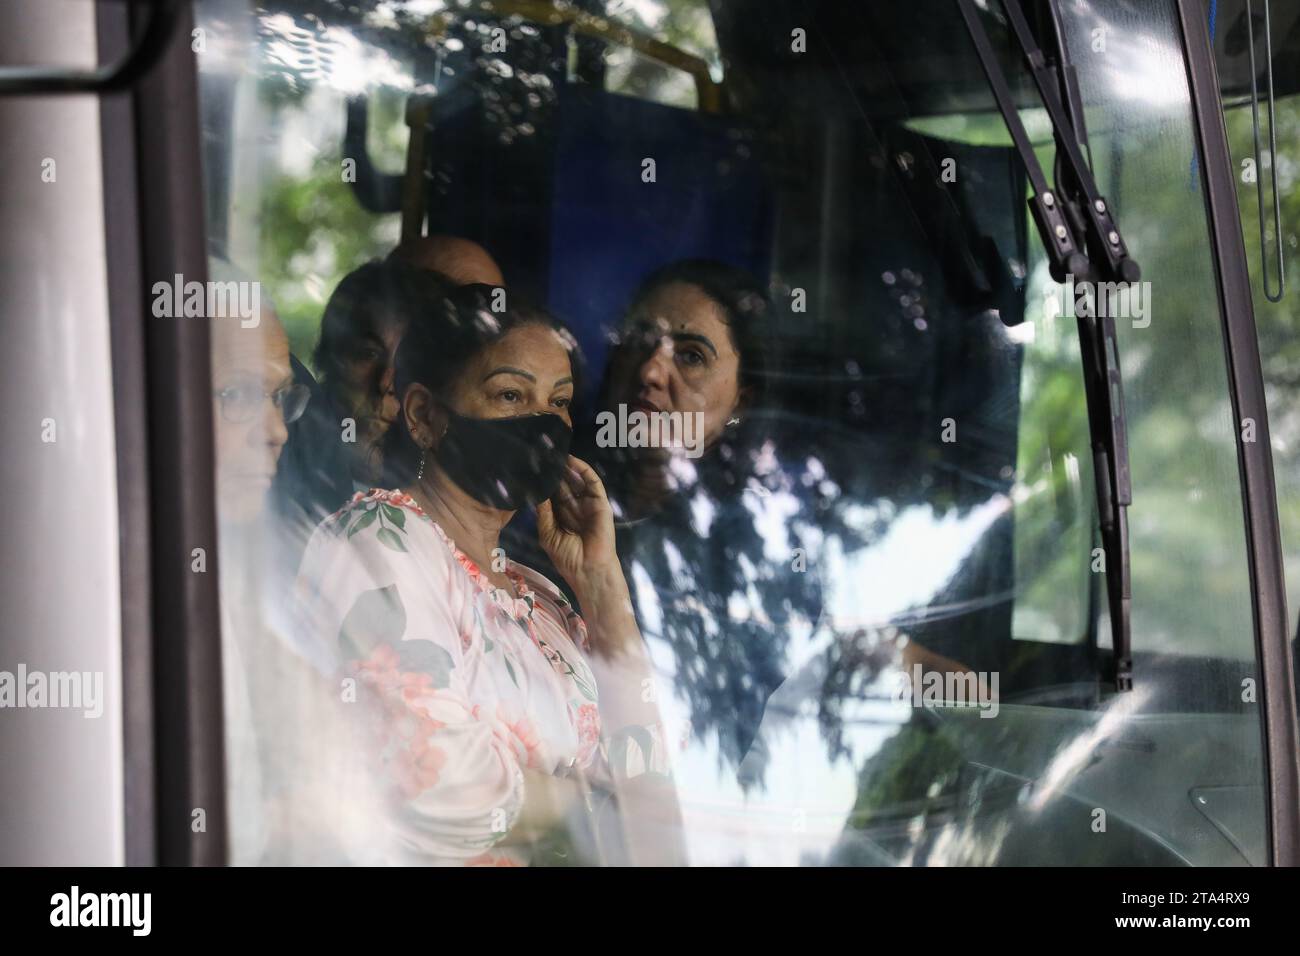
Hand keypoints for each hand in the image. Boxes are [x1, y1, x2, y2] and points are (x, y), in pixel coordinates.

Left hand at [536, 456, 619, 591]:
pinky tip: (571, 460)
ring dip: (566, 468)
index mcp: (561, 517)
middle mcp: (574, 508)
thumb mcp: (548, 533)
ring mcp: (588, 504)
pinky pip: (592, 483)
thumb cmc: (567, 558)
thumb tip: (535, 490)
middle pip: (563, 485)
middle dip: (553, 472)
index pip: (551, 495)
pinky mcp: (600, 502)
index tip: (531, 468)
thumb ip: (543, 512)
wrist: (588, 570)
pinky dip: (583, 470)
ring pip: (576, 481)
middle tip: (540, 455)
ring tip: (552, 454)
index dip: (543, 482)